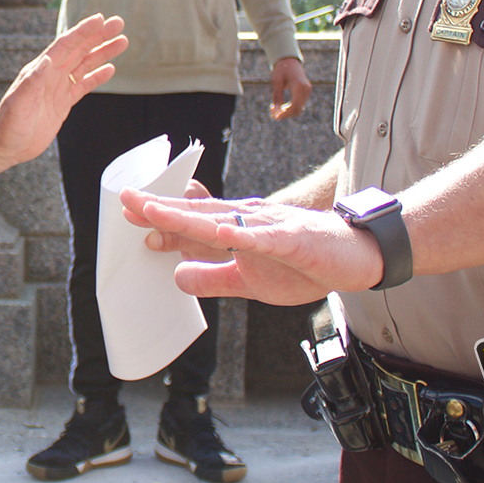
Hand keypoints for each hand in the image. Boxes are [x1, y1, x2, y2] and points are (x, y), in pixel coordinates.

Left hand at [0, 14, 126, 166]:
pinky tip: (110, 69)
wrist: (5, 145)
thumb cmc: (7, 125)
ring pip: (84, 64)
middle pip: (79, 50)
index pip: (65, 45)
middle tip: (118, 24)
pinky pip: (83, 85)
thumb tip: (47, 60)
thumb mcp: (18, 103)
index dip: (83, 31)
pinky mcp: (62, 103)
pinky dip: (97, 76)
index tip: (100, 19)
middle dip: (99, 36)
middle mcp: (50, 75)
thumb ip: (32, 82)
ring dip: (102, 53)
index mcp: (40, 70)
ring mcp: (57, 88)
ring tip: (121, 42)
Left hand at [119, 188, 384, 303]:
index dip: (161, 220)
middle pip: (198, 214)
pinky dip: (242, 234)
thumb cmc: (305, 264)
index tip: (128, 217)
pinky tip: (221, 232)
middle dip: (161, 208)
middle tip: (126, 202)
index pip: (192, 224)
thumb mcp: (251, 281)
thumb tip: (176, 277)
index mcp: (237, 229)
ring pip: (222, 221)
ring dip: (188, 216)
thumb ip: (214, 277)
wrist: (358, 256)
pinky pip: (264, 238)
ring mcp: (269, 228)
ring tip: (156, 211)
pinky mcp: (293, 240)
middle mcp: (248, 220)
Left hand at [268, 57, 312, 119]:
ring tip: (274, 110)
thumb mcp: (276, 82)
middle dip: (285, 114)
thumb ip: (277, 97)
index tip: (275, 117)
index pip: (295, 106)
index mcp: (300, 86)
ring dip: (287, 112)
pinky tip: (280, 107)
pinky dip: (290, 108)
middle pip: (297, 110)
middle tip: (272, 114)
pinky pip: (299, 104)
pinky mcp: (305, 93)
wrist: (289, 60)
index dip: (285, 114)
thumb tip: (275, 112)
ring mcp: (307, 91)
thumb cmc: (282, 69)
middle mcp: (306, 90)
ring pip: (298, 109)